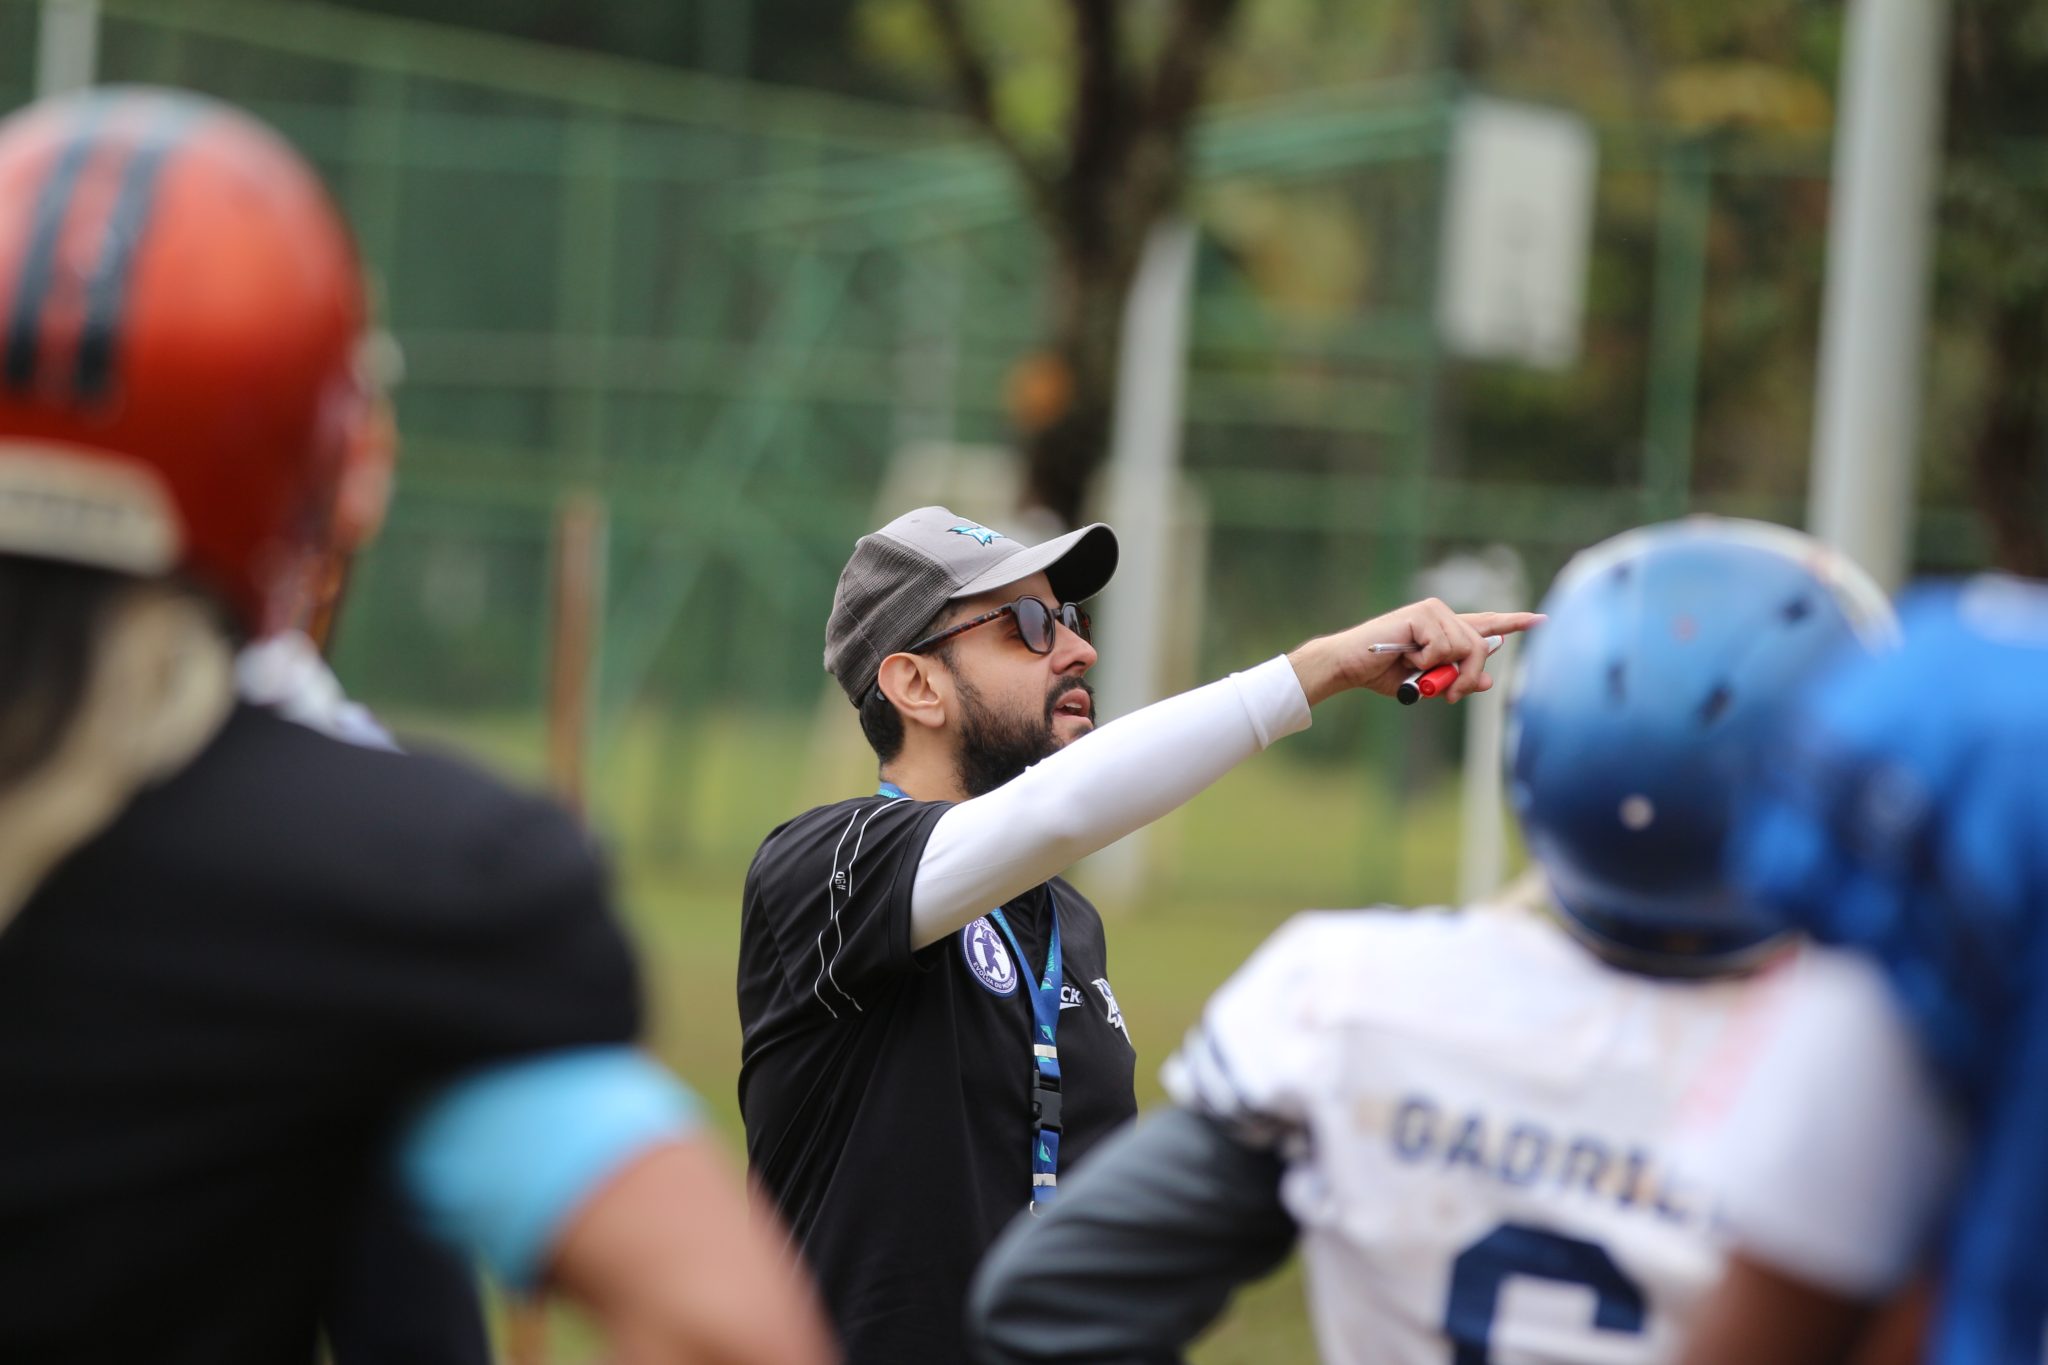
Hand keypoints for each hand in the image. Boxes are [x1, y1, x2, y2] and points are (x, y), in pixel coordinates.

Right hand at [1286, 600, 1545, 705]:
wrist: (1350, 665)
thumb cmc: (1383, 674)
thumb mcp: (1427, 684)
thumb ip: (1457, 680)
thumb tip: (1486, 680)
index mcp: (1444, 629)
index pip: (1485, 624)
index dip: (1513, 623)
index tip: (1540, 620)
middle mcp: (1442, 614)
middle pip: (1480, 646)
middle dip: (1468, 675)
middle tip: (1447, 695)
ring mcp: (1433, 611)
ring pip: (1463, 647)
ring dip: (1441, 670)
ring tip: (1415, 669)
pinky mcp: (1422, 614)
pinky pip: (1443, 647)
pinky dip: (1425, 661)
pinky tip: (1405, 656)